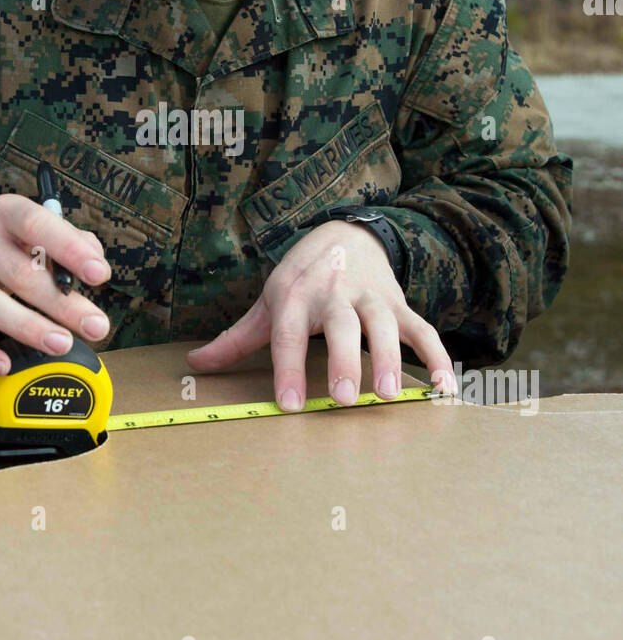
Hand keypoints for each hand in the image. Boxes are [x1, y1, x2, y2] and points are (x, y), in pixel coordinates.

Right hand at [0, 194, 111, 374]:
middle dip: (62, 304)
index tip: (100, 275)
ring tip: (62, 343)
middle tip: (97, 326)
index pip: (37, 225)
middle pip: (19, 274)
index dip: (70, 250)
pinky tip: (4, 364)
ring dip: (29, 328)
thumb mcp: (38, 229)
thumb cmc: (11, 244)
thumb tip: (96, 265)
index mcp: (4, 213)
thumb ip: (73, 240)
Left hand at [187, 220, 454, 409]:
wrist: (346, 233)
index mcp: (295, 296)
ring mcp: (370, 297)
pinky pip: (422, 328)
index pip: (288, 335)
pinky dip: (436, 355)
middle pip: (341, 325)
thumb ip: (236, 338)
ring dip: (389, 358)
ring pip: (382, 323)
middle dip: (344, 361)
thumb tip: (195, 363)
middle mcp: (334, 294)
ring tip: (390, 394)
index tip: (288, 405)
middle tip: (344, 399)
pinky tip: (445, 387)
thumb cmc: (302, 278)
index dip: (287, 369)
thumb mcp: (268, 301)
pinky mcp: (399, 303)